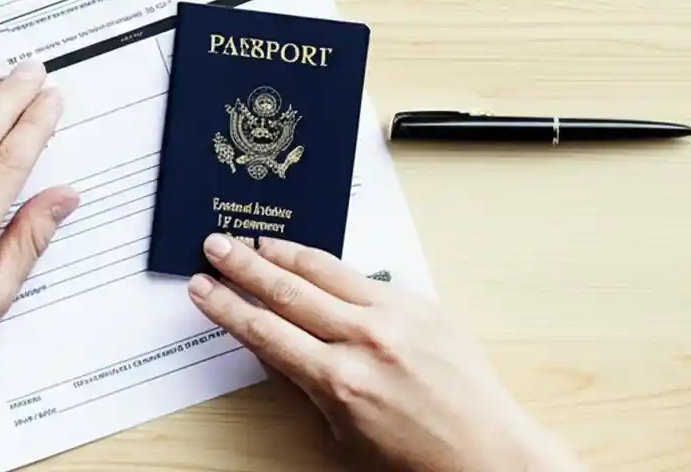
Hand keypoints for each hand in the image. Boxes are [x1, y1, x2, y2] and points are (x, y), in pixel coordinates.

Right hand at [187, 235, 582, 471]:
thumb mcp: (345, 434)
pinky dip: (332, 265)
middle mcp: (365, 341)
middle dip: (245, 267)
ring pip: (326, 271)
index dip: (227, 308)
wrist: (487, 451)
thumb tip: (274, 347)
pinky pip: (365, 277)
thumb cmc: (419, 457)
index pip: (265, 332)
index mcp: (340, 381)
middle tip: (216, 245)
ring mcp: (396, 317)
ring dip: (285, 253)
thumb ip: (307, 385)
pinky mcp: (421, 304)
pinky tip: (312, 259)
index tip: (203, 289)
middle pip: (287, 291)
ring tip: (256, 240)